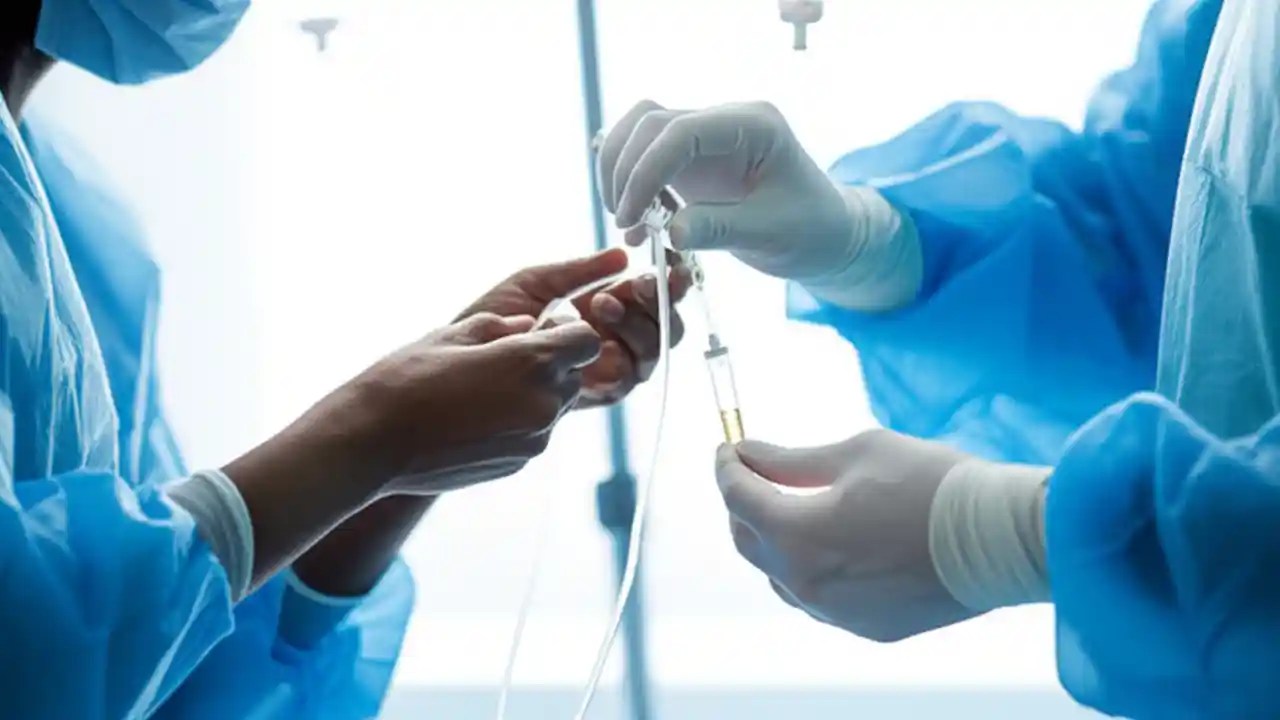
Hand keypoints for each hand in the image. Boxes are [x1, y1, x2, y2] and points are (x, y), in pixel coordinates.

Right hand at [357, 312, 601, 494]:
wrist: (374, 443)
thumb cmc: (407, 380)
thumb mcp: (451, 336)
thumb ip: (499, 326)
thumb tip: (529, 325)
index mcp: (533, 362)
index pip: (588, 340)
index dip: (567, 333)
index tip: (538, 331)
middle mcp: (544, 402)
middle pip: (574, 376)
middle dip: (551, 365)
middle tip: (504, 361)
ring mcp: (534, 439)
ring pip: (555, 408)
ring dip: (533, 395)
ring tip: (483, 391)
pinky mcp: (518, 464)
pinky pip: (533, 435)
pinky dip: (517, 423)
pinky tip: (474, 419)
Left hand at [459, 248, 690, 407]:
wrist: (462, 357)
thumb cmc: (494, 321)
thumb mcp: (536, 283)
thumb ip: (579, 271)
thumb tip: (621, 254)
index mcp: (606, 315)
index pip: (651, 302)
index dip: (666, 285)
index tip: (666, 266)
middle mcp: (614, 345)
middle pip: (662, 330)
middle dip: (657, 304)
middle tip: (638, 285)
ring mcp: (607, 372)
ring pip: (650, 353)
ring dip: (638, 325)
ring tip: (604, 303)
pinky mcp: (593, 396)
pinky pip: (625, 379)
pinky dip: (619, 354)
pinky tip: (599, 332)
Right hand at [598, 100, 920, 310]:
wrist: (827, 235)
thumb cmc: (811, 229)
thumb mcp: (771, 233)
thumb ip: (720, 229)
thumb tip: (670, 230)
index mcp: (753, 125)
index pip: (681, 131)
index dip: (646, 170)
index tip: (630, 214)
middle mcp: (725, 121)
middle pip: (651, 122)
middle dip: (626, 168)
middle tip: (623, 219)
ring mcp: (707, 138)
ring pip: (642, 131)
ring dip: (621, 170)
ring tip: (624, 220)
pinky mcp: (694, 160)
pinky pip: (648, 158)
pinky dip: (632, 186)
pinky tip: (635, 227)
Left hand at [713, 431, 978, 642]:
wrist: (999, 539)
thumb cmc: (931, 483)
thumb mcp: (855, 454)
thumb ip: (791, 460)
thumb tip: (748, 452)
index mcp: (798, 535)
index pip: (738, 498)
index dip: (727, 467)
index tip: (728, 447)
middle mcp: (806, 584)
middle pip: (748, 541)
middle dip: (743, 504)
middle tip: (755, 474)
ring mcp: (836, 612)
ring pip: (780, 576)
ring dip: (775, 540)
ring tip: (790, 507)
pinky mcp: (866, 627)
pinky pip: (818, 598)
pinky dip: (810, 568)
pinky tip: (829, 545)